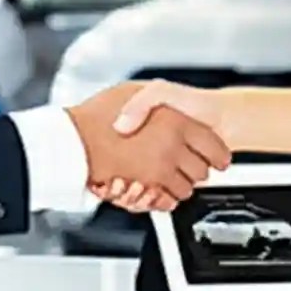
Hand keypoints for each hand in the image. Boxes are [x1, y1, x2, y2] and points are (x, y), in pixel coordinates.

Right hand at [67, 82, 230, 207]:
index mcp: (175, 120)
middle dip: (197, 170)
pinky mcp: (146, 185)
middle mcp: (172, 144)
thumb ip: (157, 100)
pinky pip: (167, 200)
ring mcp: (160, 167)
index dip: (217, 155)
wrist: (72, 140)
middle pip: (203, 171)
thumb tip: (174, 115)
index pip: (215, 147)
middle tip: (190, 165)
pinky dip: (166, 198)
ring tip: (171, 176)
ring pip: (187, 187)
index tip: (218, 159)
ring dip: (182, 185)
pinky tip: (158, 188)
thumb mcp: (136, 90)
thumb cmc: (100, 112)